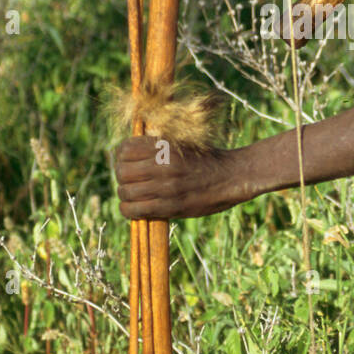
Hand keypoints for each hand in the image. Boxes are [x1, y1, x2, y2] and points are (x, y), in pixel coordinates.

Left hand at [114, 136, 242, 218]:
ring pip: (125, 192)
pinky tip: (135, 209)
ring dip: (125, 195)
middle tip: (129, 181)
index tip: (126, 162)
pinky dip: (129, 211)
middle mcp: (162, 164)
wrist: (231, 177)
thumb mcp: (182, 142)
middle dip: (121, 177)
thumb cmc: (206, 159)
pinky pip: (135, 210)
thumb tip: (129, 151)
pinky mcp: (170, 206)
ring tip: (133, 196)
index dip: (121, 156)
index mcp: (164, 145)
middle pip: (121, 171)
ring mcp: (166, 186)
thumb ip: (158, 145)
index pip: (125, 149)